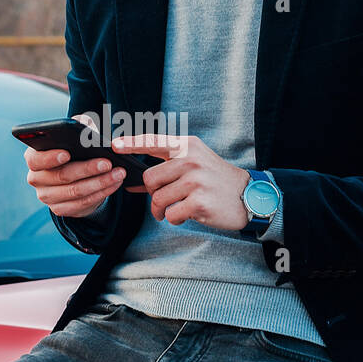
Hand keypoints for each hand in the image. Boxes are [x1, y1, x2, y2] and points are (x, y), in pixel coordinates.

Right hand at [24, 113, 124, 217]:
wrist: (76, 176)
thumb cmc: (75, 150)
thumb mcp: (76, 136)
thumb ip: (78, 126)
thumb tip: (86, 124)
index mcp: (34, 159)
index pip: (36, 159)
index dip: (50, 157)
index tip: (67, 153)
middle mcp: (36, 179)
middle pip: (62, 176)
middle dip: (87, 169)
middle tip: (107, 162)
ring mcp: (47, 197)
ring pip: (75, 192)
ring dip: (100, 183)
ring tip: (118, 173)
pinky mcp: (60, 210)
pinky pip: (83, 203)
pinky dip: (102, 193)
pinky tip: (115, 184)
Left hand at [111, 133, 249, 230]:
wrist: (248, 196)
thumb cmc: (216, 180)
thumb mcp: (195, 164)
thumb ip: (166, 169)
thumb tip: (134, 183)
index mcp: (188, 146)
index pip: (154, 141)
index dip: (132, 144)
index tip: (114, 145)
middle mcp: (191, 160)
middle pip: (150, 178)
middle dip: (153, 193)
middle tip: (164, 199)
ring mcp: (195, 181)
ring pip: (158, 199)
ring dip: (161, 210)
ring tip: (173, 210)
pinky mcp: (199, 202)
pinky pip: (171, 214)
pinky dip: (174, 219)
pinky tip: (186, 215)